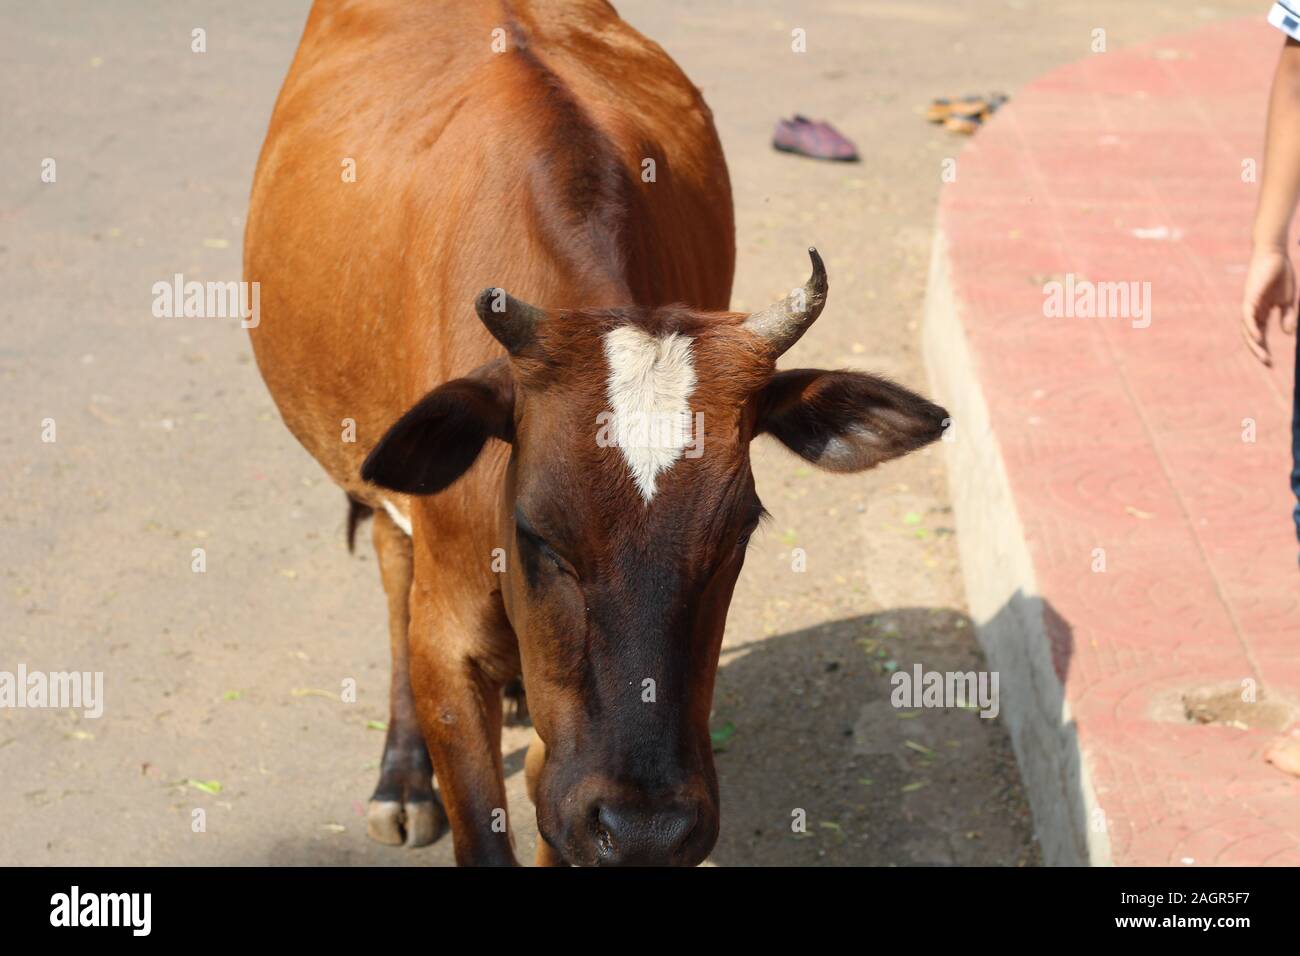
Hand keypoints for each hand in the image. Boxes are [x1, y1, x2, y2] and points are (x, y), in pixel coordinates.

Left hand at [1241, 247, 1296, 365]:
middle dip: (1258, 350)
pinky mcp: (1250, 297)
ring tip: (1263, 356)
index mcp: (1262, 313)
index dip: (1263, 349)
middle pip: (1252, 335)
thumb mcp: (1287, 301)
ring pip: (1247, 328)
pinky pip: (1248, 315)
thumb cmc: (1280, 276)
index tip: (1270, 364)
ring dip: (1254, 343)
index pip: (1259, 335)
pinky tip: (1257, 337)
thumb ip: (1288, 317)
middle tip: (1267, 363)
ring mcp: (1250, 304)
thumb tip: (1288, 334)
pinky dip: (1252, 327)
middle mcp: (1253, 311)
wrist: (1275, 254)